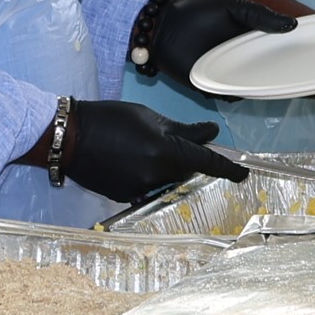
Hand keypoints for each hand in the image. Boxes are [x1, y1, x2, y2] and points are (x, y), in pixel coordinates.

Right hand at [46, 98, 248, 199]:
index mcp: (167, 152)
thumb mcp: (149, 117)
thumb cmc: (110, 119)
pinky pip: (147, 186)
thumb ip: (183, 130)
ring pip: (167, 179)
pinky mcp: (126, 196)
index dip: (228, 169)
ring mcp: (141, 190)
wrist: (71, 137)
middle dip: (185, 158)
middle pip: (185, 170)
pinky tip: (128, 160)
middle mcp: (157, 176)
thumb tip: (210, 134)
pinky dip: (146, 174)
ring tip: (139, 147)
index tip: (243, 173)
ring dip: (164, 166)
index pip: (206, 163)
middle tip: (167, 140)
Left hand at [131, 0, 297, 83]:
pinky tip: (259, 92)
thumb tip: (293, 25)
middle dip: (286, 74)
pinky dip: (245, 95)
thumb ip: (261, 15)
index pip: (276, 48)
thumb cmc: (197, 12)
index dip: (293, 52)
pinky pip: (234, 95)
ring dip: (268, 86)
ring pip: (255, 85)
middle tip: (307, 75)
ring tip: (289, 85)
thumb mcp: (232, 6)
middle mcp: (242, 59)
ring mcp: (229, 74)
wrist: (163, 29)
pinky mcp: (214, 88)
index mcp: (249, 38)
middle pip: (269, 70)